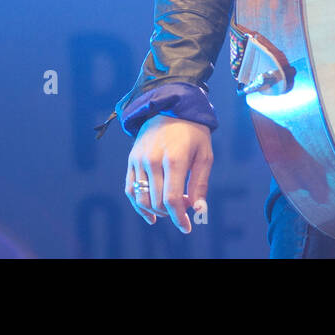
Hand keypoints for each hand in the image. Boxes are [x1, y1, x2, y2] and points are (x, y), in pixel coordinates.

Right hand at [125, 115, 212, 233]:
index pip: (172, 198)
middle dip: (172, 212)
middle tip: (185, 205)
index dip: (179, 218)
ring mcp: (139, 160)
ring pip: (142, 199)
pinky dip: (138, 205)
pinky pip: (130, 190)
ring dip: (156, 211)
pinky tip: (150, 214)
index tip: (187, 227)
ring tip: (171, 208)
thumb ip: (200, 184)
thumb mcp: (204, 155)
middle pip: (158, 201)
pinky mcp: (131, 160)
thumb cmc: (193, 132)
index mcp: (174, 158)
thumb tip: (197, 210)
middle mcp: (153, 160)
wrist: (170, 107)